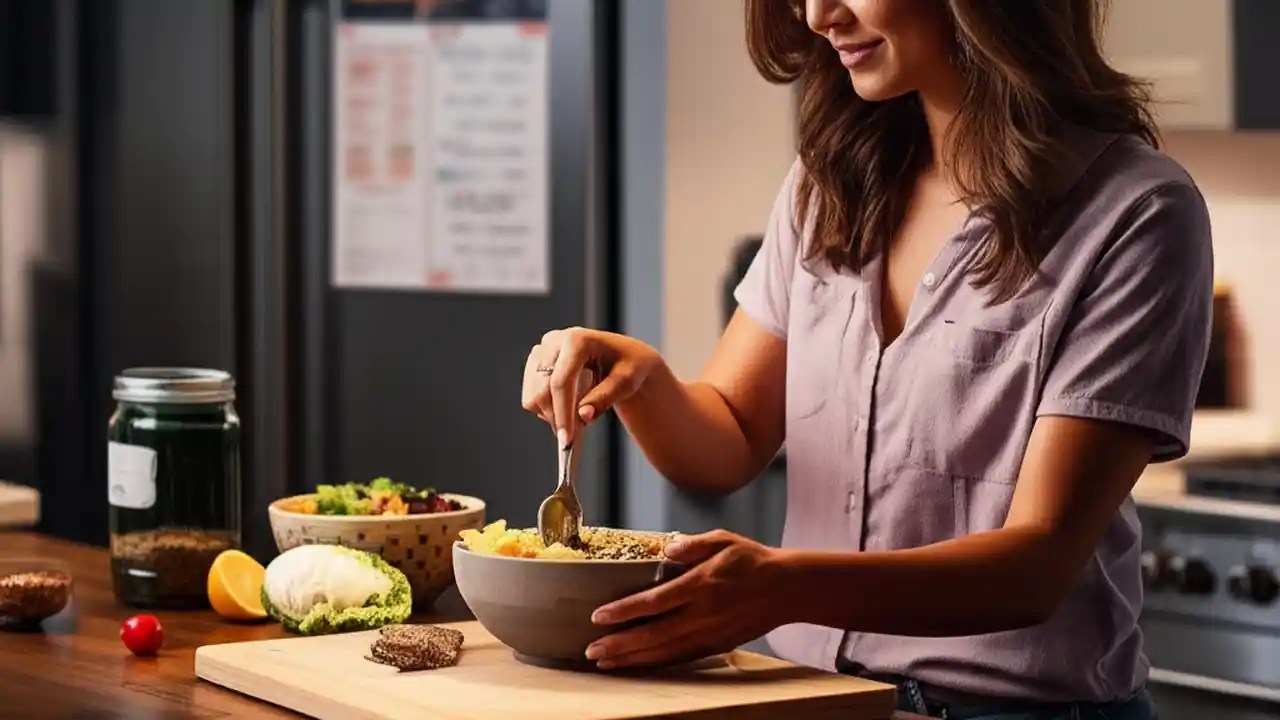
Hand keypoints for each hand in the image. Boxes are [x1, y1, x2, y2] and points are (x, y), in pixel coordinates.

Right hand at [521, 328, 660, 444]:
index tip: (566, 440)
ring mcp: (541, 352)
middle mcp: (554, 342)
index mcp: (577, 340)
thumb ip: (603, 398)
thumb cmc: (629, 366)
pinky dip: (548, 410)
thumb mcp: (626, 383)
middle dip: (557, 418)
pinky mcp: (535, 364)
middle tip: (573, 438)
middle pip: (542, 390)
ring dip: (552, 415)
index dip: (562, 413)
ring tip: (577, 418)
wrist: (623, 358)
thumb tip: (582, 416)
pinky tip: (568, 407)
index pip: (561, 382)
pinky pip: (532, 397)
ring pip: (533, 396)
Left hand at [585, 530, 792, 669]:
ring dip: (632, 659)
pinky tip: (638, 665)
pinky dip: (656, 663)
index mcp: (700, 585)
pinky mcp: (716, 645)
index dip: (624, 611)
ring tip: (605, 663)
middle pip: (652, 634)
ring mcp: (709, 634)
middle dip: (619, 644)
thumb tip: (668, 546)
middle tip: (591, 650)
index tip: (598, 616)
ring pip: (663, 652)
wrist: (787, 588)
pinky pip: (680, 658)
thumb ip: (694, 543)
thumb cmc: (753, 560)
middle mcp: (702, 614)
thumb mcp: (723, 540)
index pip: (654, 601)